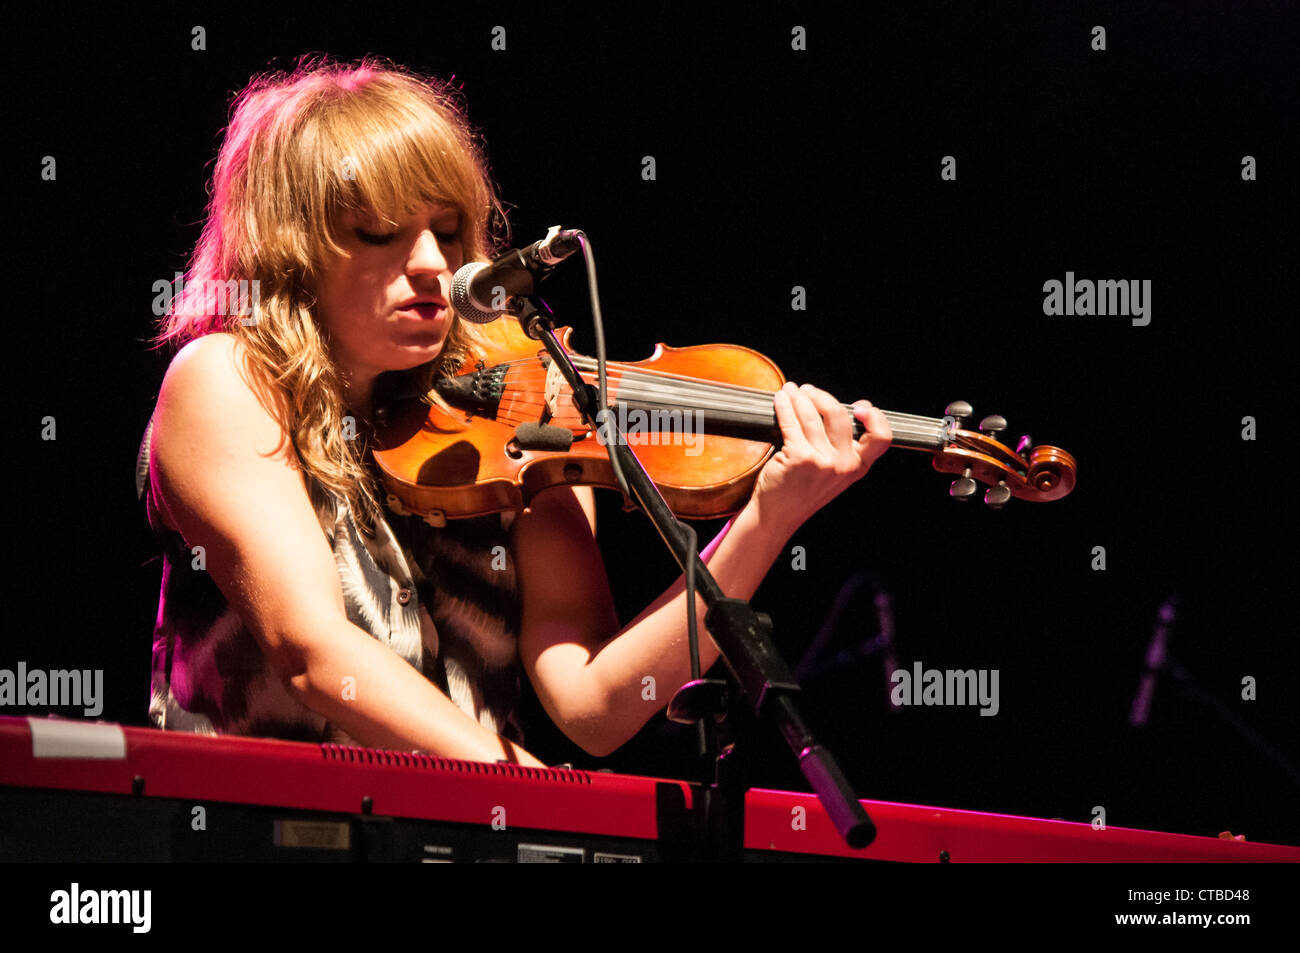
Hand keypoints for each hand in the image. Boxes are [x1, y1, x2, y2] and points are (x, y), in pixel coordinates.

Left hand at [750, 381, 891, 532]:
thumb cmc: (802, 491)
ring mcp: (822, 461)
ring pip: (812, 415)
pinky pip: (791, 422)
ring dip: (799, 397)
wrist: (778, 515)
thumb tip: (847, 408)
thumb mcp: (834, 474)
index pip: (881, 437)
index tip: (859, 406)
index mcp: (858, 467)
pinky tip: (780, 400)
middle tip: (807, 390)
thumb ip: (843, 447)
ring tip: (790, 391)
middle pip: (839, 415)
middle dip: (820, 396)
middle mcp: (844, 465)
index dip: (875, 417)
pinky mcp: (799, 457)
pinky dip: (784, 406)